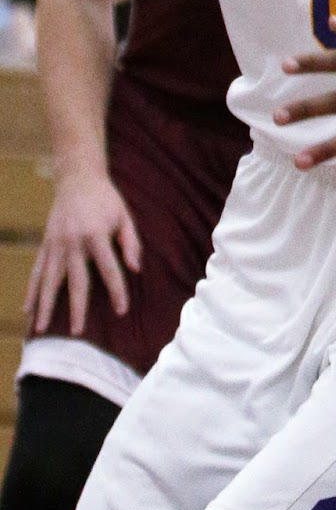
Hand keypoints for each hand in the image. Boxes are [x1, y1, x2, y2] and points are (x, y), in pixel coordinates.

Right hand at [24, 171, 141, 334]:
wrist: (77, 177)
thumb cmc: (106, 199)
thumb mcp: (124, 216)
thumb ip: (131, 242)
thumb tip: (136, 269)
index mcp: (96, 235)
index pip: (108, 269)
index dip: (117, 291)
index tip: (122, 311)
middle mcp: (72, 242)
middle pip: (75, 281)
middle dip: (76, 308)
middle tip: (77, 332)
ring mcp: (55, 244)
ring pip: (48, 280)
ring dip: (45, 305)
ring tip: (41, 329)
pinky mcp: (45, 244)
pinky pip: (36, 271)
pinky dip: (31, 291)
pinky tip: (27, 310)